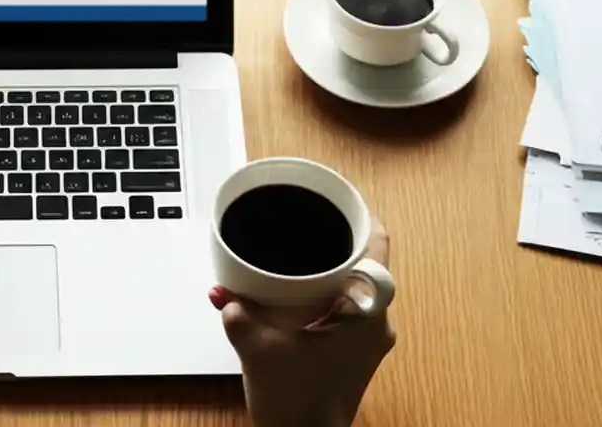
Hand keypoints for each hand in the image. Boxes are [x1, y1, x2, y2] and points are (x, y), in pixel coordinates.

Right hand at [209, 222, 396, 426]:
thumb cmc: (296, 402)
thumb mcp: (257, 350)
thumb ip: (237, 314)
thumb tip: (223, 294)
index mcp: (366, 313)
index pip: (379, 249)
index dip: (363, 218)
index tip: (341, 199)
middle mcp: (376, 323)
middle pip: (366, 263)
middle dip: (336, 240)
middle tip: (308, 220)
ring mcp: (367, 339)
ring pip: (355, 286)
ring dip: (328, 269)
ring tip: (297, 250)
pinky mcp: (353, 352)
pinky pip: (345, 307)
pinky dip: (322, 293)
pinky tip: (292, 291)